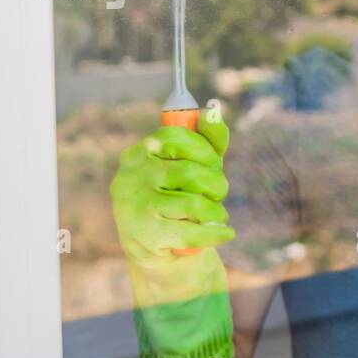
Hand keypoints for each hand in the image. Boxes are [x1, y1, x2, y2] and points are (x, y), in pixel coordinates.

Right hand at [110, 117, 234, 269]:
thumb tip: (213, 109)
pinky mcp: (144, 236)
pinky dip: (216, 233)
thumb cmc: (177, 197)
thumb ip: (208, 138)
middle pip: (191, 173)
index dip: (205, 150)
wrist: (153, 248)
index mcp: (138, 153)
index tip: (214, 164)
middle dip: (216, 185)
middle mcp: (130, 177)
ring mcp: (134, 207)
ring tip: (217, 215)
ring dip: (216, 212)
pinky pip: (193, 232)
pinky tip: (227, 233)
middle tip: (217, 195)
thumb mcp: (192, 165)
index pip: (175, 138)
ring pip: (194, 204)